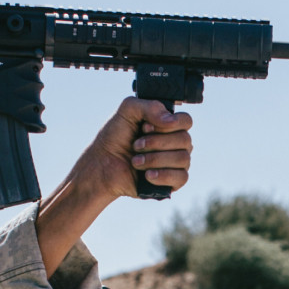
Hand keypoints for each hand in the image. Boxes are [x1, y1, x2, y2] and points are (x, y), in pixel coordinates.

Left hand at [75, 97, 192, 201]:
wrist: (102, 165)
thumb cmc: (114, 138)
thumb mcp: (127, 111)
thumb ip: (149, 106)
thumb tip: (171, 120)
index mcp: (168, 126)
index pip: (186, 121)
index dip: (169, 123)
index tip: (145, 127)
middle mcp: (175, 143)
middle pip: (185, 139)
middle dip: (156, 142)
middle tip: (135, 145)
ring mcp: (175, 163)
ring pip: (183, 158)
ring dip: (154, 159)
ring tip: (135, 161)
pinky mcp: (172, 182)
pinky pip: (182, 177)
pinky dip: (163, 175)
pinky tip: (147, 175)